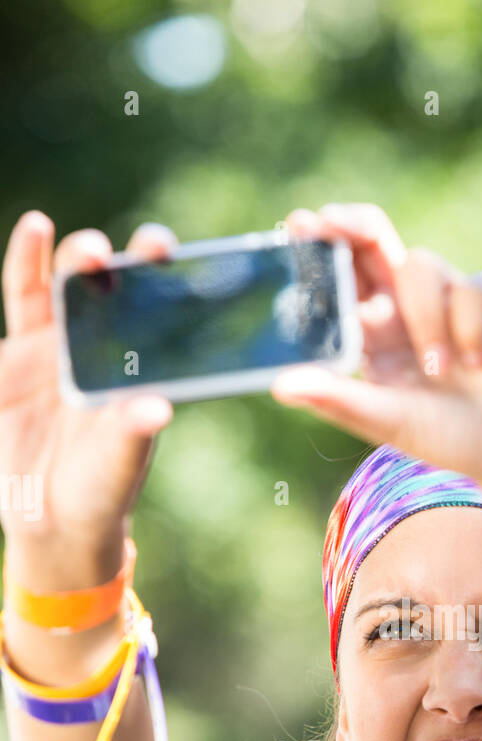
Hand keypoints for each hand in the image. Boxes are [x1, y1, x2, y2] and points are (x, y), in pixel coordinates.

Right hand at [0, 212, 174, 549]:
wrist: (51, 514)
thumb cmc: (102, 487)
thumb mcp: (119, 463)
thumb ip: (132, 432)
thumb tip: (156, 408)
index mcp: (144, 366)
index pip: (169, 316)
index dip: (185, 293)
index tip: (202, 272)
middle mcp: (109, 343)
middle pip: (126, 288)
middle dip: (139, 261)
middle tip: (153, 249)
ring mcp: (64, 342)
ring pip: (74, 285)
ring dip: (82, 257)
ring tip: (90, 246)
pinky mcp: (21, 351)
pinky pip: (24, 297)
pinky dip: (25, 261)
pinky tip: (35, 226)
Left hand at [271, 204, 481, 495]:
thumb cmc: (456, 443)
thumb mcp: (391, 422)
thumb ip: (339, 399)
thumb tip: (279, 385)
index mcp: (375, 338)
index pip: (341, 282)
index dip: (318, 253)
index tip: (294, 230)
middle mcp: (409, 312)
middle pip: (374, 244)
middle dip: (352, 226)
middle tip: (328, 221)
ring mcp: (452, 300)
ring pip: (421, 266)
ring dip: (426, 317)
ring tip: (442, 370)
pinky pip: (470, 286)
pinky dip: (470, 326)